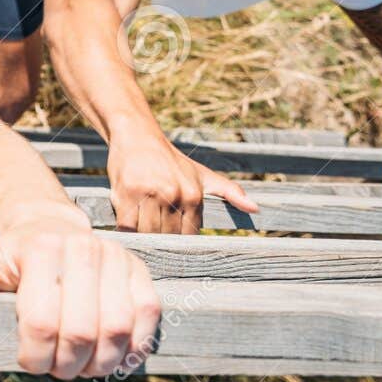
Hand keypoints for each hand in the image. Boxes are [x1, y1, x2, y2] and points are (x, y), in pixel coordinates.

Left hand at [0, 207, 160, 378]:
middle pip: (80, 331)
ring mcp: (116, 258)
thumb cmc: (14, 254)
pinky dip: (133, 347)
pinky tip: (113, 359)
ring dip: (100, 362)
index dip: (35, 354)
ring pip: (116, 329)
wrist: (50, 228)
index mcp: (41, 248)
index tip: (29, 362)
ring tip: (83, 367)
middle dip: (66, 363)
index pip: (40, 320)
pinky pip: (147, 317)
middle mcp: (83, 249)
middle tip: (57, 369)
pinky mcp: (140, 271)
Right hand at [107, 133, 258, 233]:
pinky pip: (126, 224)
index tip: (173, 246)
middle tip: (153, 237)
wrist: (137, 135)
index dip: (179, 243)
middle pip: (166, 236)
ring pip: (146, 233)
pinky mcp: (126, 192)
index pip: (188, 235)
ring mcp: (148, 194)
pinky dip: (126, 229)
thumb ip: (230, 192)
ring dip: (142, 236)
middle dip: (159, 241)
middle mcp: (173, 195)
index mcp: (193, 195)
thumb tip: (255, 208)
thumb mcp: (202, 174)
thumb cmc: (170, 160)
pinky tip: (127, 223)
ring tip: (140, 230)